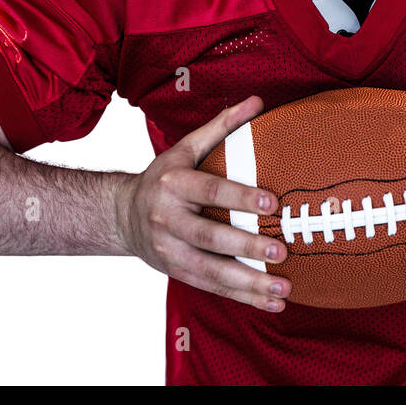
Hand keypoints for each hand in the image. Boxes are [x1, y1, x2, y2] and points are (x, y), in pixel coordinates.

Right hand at [116, 96, 292, 310]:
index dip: (240, 196)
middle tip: (281, 251)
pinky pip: (211, 287)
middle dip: (247, 246)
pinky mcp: (176, 272)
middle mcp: (168, 218)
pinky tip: (272, 302)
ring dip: (249, 283)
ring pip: (211, 271)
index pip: (210, 190)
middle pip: (210, 236)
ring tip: (283, 288)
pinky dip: (243, 297)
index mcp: (173, 183)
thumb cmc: (163, 177)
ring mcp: (170, 250)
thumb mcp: (186, 148)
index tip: (272, 202)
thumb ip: (221, 127)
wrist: (122, 215)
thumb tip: (257, 102)